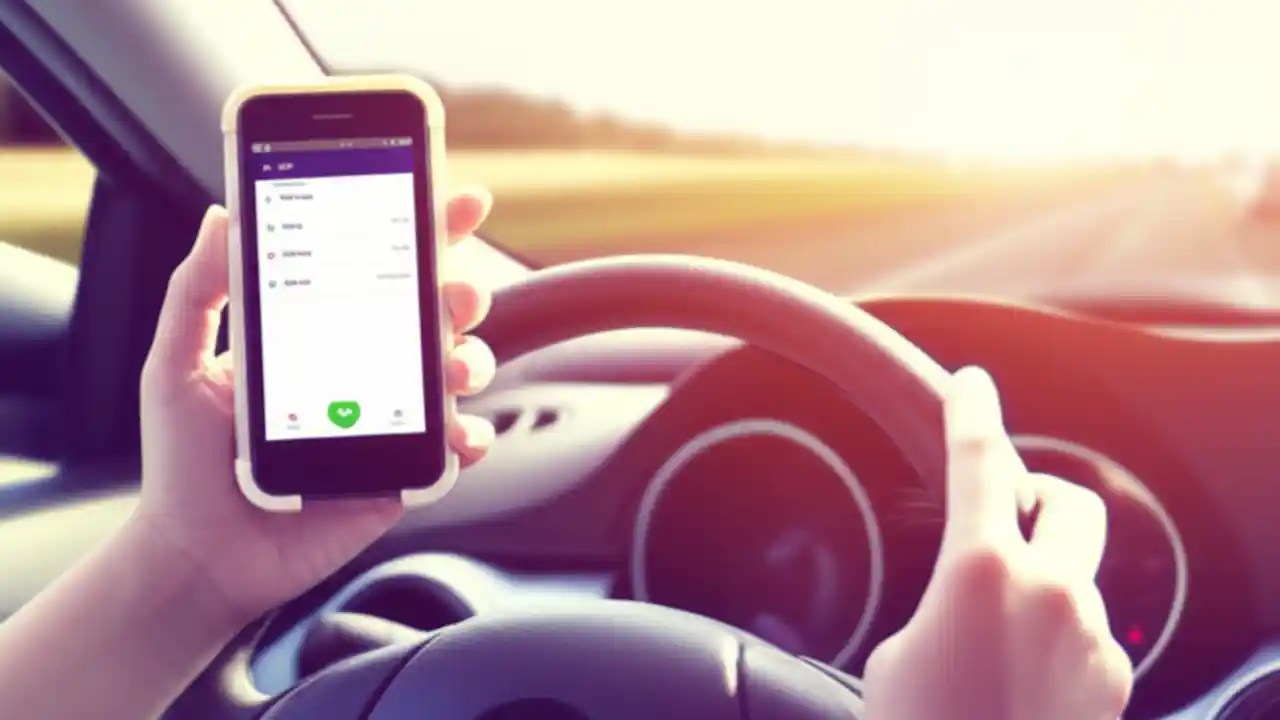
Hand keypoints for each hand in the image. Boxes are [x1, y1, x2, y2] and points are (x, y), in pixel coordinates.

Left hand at [133, 190, 497, 625]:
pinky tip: (456, 433)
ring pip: (456, 371)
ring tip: (452, 367)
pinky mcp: (402, 471)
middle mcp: (361, 370)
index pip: (379, 267)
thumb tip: (220, 213)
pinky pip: (456, 446)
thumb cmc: (181, 465)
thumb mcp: (176, 365)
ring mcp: (388, 420)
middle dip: (463, 291)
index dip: (425, 230)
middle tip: (457, 292)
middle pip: (433, 313)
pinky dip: (470, 435)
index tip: (459, 199)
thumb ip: (198, 290)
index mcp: (316, 333)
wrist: (199, 556)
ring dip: (471, 358)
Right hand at [863, 368, 1132, 719]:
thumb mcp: (899, 655)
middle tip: (1004, 517)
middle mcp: (1052, 593)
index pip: (979, 462)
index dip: (972, 413)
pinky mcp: (1114, 683)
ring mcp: (1093, 638)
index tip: (972, 384)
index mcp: (981, 572)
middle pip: (1068, 502)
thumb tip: (971, 598)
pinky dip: (1056, 638)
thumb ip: (945, 602)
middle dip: (1038, 499)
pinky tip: (1018, 682)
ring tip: (993, 642)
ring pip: (1076, 577)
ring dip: (1042, 585)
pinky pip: (1087, 632)